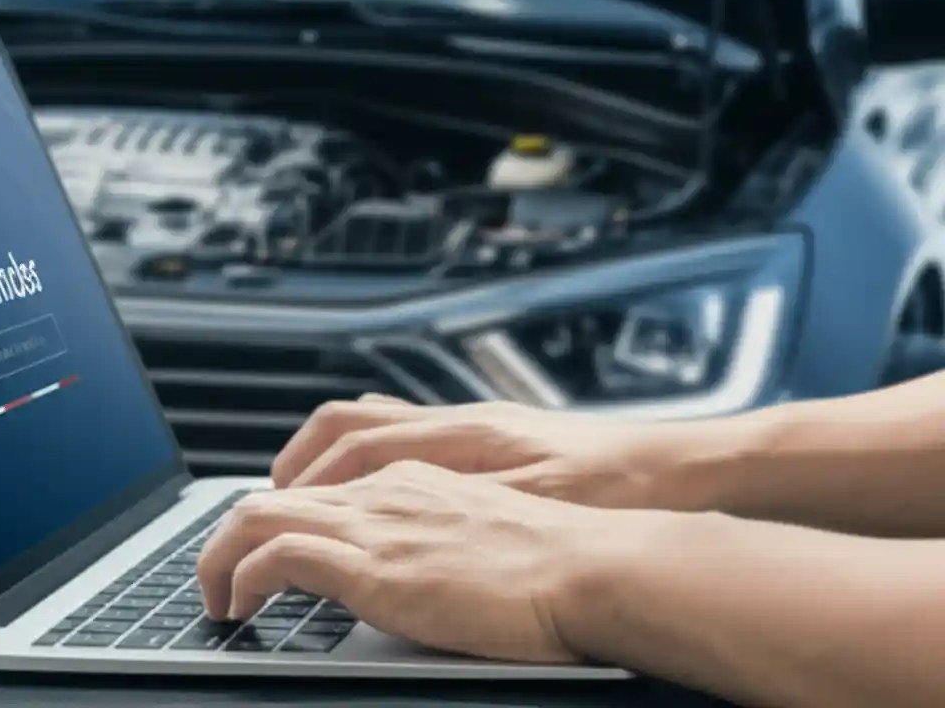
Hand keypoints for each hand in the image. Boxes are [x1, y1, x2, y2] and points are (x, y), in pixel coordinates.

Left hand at [197, 461, 656, 662]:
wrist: (589, 567)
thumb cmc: (558, 561)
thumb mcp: (487, 532)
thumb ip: (443, 536)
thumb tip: (420, 567)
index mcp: (413, 479)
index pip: (320, 483)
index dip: (281, 514)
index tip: (265, 549)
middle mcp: (384, 491)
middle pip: (275, 492)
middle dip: (231, 534)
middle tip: (220, 576)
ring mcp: (375, 523)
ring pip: (259, 513)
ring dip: (220, 555)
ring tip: (216, 596)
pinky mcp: (373, 564)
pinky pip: (276, 555)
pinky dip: (241, 577)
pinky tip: (241, 607)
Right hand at [273, 395, 721, 510]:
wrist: (683, 473)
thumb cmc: (615, 492)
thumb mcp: (528, 514)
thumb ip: (452, 516)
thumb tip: (381, 530)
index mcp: (461, 437)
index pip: (351, 444)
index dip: (300, 482)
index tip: (269, 515)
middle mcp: (459, 423)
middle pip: (348, 424)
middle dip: (298, 464)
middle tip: (269, 506)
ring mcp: (476, 427)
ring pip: (376, 422)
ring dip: (329, 457)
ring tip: (305, 495)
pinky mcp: (495, 440)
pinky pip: (410, 434)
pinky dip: (371, 457)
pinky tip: (379, 488)